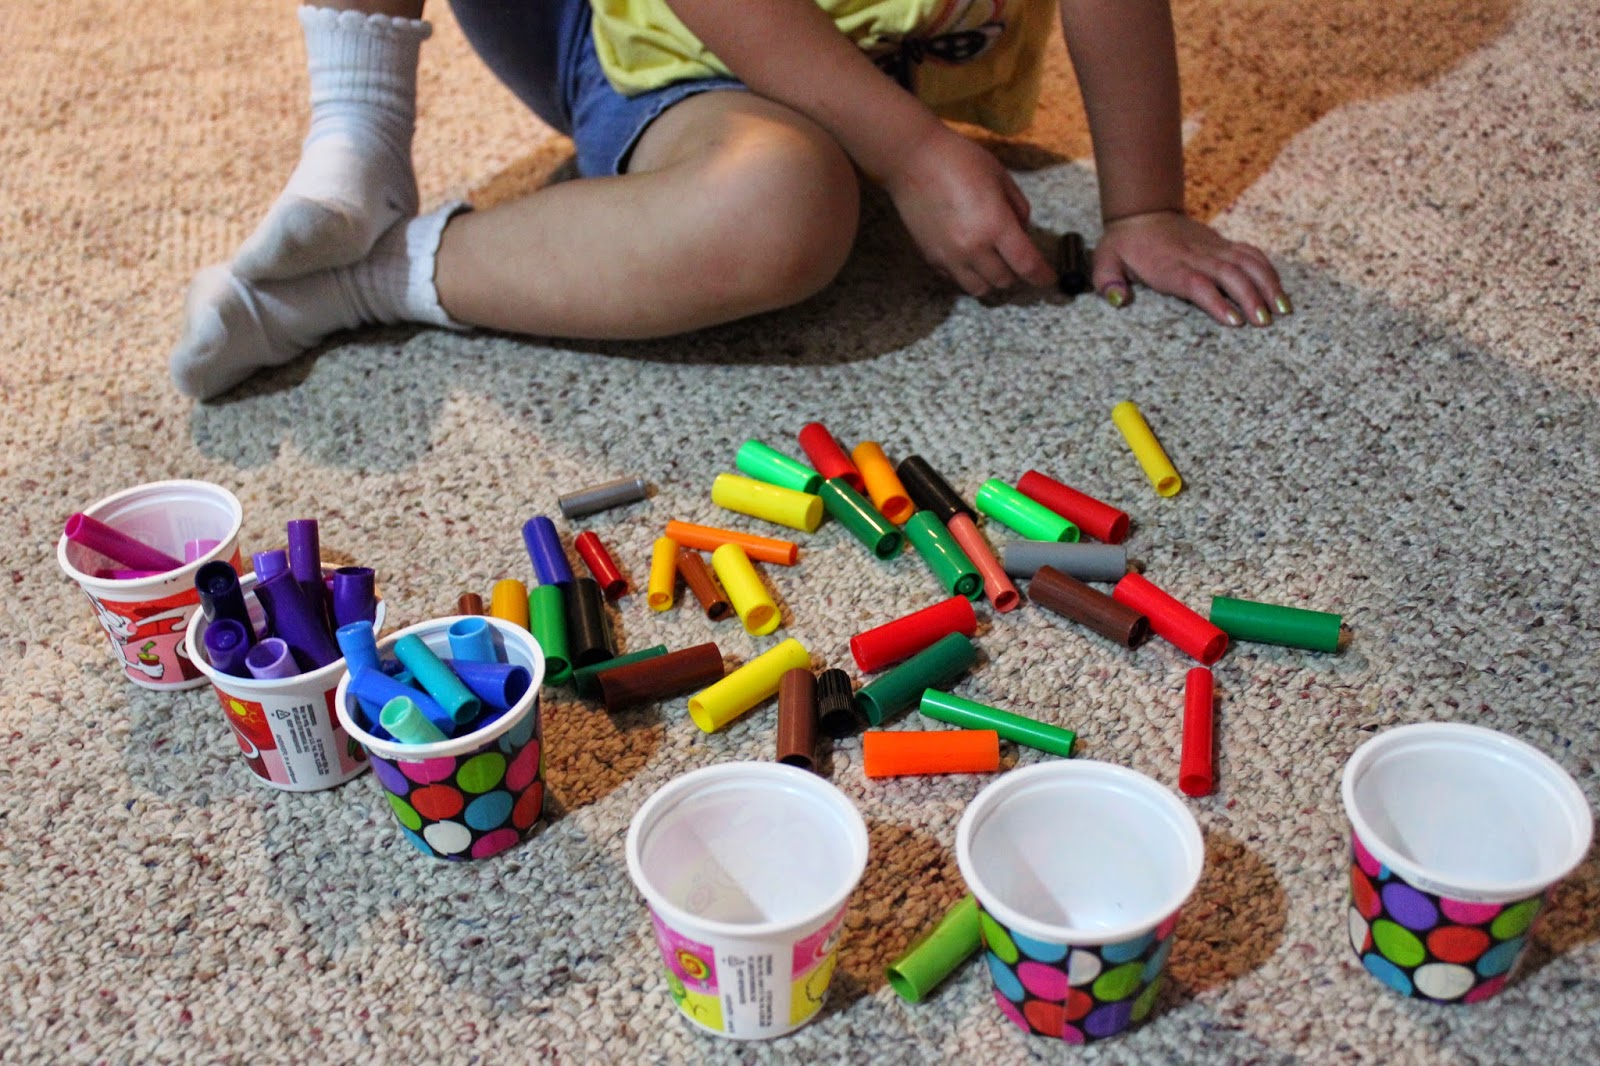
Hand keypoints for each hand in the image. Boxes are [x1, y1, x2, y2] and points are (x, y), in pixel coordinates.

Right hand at [880, 125, 1056, 297]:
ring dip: (991, 280)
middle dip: (1016, 273)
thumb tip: (1021, 233)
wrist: (912, 160)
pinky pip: (955, 280)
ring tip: (992, 263)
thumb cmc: (960, 160)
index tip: (1048, 279)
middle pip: (1004, 281)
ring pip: (979, 289)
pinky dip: (968, 275)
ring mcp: (949, 257)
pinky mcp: (931, 257)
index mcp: (995, 225)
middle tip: (1016, 259)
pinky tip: (969, 257)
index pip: (1026, 264)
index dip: (1041, 276)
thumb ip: (1018, 208)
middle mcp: (973, 248)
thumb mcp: (1001, 178)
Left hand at [1093, 210, 1291, 325]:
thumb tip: (1118, 299)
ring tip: (1283, 309)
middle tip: (1266, 322)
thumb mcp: (1104, 260)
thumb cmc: (1125, 244)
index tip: (1235, 321)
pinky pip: (1251, 254)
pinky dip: (1267, 270)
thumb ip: (1107, 280)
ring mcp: (1213, 248)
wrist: (1143, 212)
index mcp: (1169, 265)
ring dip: (1267, 285)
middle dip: (1251, 297)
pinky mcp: (1223, 244)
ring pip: (1247, 263)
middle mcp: (1195, 255)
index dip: (1216, 301)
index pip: (1197, 282)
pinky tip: (1280, 290)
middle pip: (1229, 274)